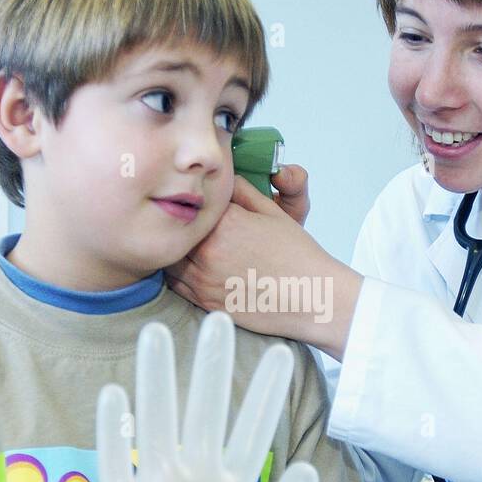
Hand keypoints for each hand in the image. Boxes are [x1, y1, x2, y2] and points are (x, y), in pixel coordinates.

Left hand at [166, 175, 363, 353]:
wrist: (310, 297)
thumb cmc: (296, 255)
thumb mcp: (272, 212)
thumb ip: (242, 191)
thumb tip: (223, 179)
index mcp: (225, 222)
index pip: (191, 205)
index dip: (192, 205)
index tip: (197, 206)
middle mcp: (209, 250)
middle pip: (177, 232)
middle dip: (181, 228)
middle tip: (187, 226)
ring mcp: (204, 279)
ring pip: (171, 259)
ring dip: (177, 252)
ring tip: (190, 248)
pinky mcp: (205, 301)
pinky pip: (176, 285)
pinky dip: (178, 275)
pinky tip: (193, 269)